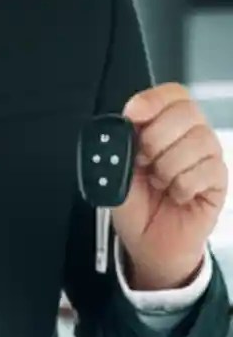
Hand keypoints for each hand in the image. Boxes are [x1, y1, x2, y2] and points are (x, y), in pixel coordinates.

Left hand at [115, 83, 227, 289]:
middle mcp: (189, 136)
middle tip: (143, 162)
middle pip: (186, 113)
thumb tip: (127, 124)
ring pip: (197, 142)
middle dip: (156, 139)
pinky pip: (204, 171)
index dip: (153, 100)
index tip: (134, 115)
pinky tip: (175, 195)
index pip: (172, 95)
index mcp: (164, 127)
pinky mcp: (218, 179)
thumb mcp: (117, 171)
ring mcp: (207, 156)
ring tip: (159, 183)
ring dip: (167, 168)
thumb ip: (122, 145)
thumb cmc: (135, 204)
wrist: (147, 241)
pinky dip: (181, 187)